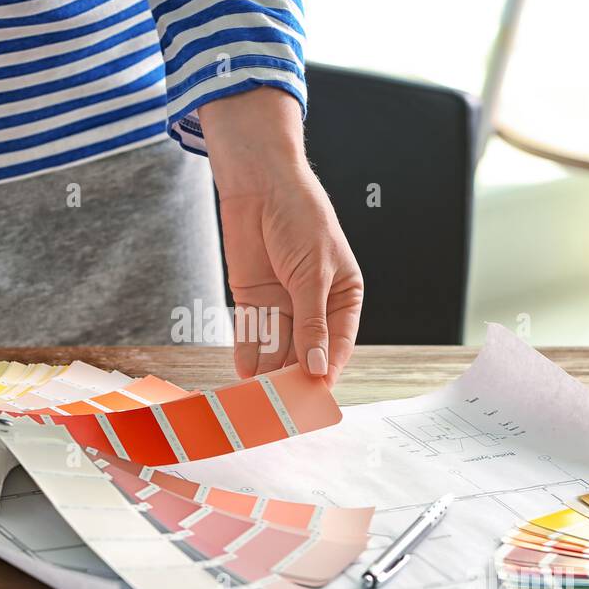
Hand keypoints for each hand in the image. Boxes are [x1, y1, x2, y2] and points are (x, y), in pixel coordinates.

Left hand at [200, 87, 363, 384]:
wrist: (260, 184)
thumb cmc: (301, 216)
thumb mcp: (314, 273)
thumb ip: (312, 322)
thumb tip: (315, 366)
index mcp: (343, 295)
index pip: (337, 342)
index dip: (326, 368)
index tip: (316, 394)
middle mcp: (313, 304)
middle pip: (306, 349)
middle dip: (294, 375)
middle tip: (285, 404)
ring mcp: (282, 302)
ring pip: (278, 347)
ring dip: (270, 370)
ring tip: (261, 397)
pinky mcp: (253, 299)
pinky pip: (252, 333)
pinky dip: (248, 354)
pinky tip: (245, 375)